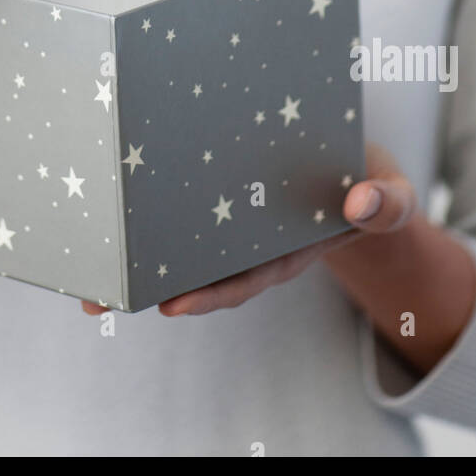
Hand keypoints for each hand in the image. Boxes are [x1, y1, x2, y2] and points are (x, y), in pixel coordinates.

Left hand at [80, 142, 416, 316]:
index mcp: (289, 249)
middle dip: (147, 283)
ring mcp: (232, 219)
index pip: (244, 278)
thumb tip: (360, 202)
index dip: (210, 294)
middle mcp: (252, 240)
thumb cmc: (370, 184)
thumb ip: (385, 203)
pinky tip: (108, 201)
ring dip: (133, 249)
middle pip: (195, 268)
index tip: (173, 306)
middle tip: (96, 297)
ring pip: (177, 240)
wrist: (359, 169)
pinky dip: (148, 203)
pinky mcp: (217, 189)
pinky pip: (180, 201)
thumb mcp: (392, 195)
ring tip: (82, 260)